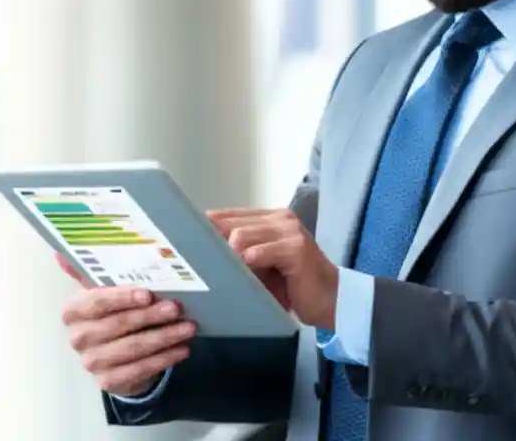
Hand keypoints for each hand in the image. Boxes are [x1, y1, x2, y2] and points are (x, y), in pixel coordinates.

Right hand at [57, 254, 196, 396]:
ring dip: (164, 337)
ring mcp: (92, 362)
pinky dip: (165, 358)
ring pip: (133, 348)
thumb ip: (90, 273)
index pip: (97, 302)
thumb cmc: (112, 315)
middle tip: (177, 308)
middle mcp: (78, 338)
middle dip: (151, 316)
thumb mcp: (103, 292)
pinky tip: (183, 349)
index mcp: (74, 311)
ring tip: (188, 327)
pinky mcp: (108, 381)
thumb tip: (62, 253)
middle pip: (118, 324)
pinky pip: (141, 369)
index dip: (122, 298)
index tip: (148, 294)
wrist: (114, 357)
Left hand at [207, 208, 338, 330]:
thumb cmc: (293, 286)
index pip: (228, 216)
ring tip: (224, 276)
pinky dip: (247, 263)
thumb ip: (240, 254)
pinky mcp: (296, 248)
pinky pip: (259, 252)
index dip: (204, 229)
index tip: (183, 244)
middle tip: (194, 265)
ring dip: (228, 258)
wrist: (331, 299)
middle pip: (229, 223)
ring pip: (240, 235)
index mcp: (270, 218)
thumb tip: (201, 254)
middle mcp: (280, 218)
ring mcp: (289, 231)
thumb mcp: (262, 266)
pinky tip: (244, 277)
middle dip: (210, 244)